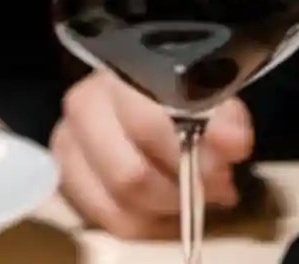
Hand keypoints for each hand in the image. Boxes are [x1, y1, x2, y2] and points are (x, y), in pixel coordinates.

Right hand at [51, 71, 254, 238]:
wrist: (144, 88)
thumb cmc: (178, 89)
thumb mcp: (209, 93)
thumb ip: (224, 117)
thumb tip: (233, 144)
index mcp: (119, 75)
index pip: (148, 126)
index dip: (190, 156)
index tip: (225, 171)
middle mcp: (83, 106)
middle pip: (129, 175)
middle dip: (181, 190)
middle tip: (217, 188)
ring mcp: (67, 143)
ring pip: (118, 204)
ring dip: (167, 211)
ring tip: (195, 197)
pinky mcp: (66, 177)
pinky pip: (109, 220)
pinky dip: (148, 224)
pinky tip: (170, 209)